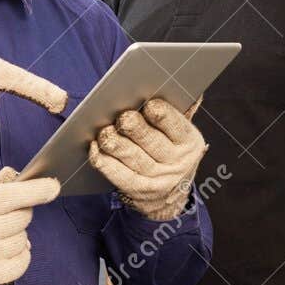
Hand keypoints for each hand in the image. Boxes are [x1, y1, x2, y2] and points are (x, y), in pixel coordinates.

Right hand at [0, 167, 60, 284]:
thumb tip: (13, 174)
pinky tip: (6, 249)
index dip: (38, 190)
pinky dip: (19, 256)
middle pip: (23, 217)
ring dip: (15, 235)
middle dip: (19, 212)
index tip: (52, 186)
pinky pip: (20, 263)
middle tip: (2, 215)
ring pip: (22, 239)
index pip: (15, 195)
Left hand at [89, 97, 207, 221]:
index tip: (149, 104)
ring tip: (104, 131)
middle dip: (134, 127)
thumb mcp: (181, 134)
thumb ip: (178, 112)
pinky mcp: (138, 192)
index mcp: (189, 141)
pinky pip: (118, 174)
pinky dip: (104, 160)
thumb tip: (179, 86)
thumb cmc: (170, 153)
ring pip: (132, 157)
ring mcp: (158, 179)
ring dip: (114, 141)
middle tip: (122, 117)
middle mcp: (176, 162)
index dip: (162, 114)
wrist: (169, 198)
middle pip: (151, 141)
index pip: (176, 125)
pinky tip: (95, 147)